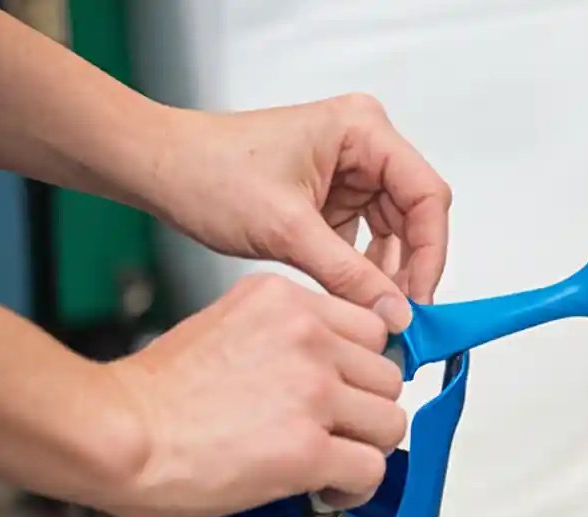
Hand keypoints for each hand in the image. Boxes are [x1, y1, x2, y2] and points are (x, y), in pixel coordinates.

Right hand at [100, 273, 405, 516]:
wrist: (116, 434)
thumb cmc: (154, 394)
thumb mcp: (227, 328)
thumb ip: (283, 336)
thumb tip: (324, 367)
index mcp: (285, 301)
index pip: (371, 327)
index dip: (362, 367)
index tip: (347, 389)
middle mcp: (307, 337)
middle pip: (388, 375)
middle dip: (366, 409)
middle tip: (336, 431)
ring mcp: (312, 391)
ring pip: (390, 421)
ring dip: (366, 448)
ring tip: (333, 462)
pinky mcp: (308, 447)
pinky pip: (372, 469)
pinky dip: (355, 488)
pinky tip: (327, 491)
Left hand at [148, 94, 452, 328]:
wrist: (157, 169)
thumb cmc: (208, 172)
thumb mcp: (287, 230)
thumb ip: (349, 275)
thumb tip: (396, 313)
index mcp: (362, 130)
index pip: (427, 195)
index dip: (431, 251)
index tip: (422, 298)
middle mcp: (363, 144)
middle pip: (415, 215)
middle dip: (410, 267)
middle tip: (403, 316)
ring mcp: (349, 170)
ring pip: (394, 231)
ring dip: (386, 273)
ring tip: (378, 313)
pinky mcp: (331, 195)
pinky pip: (366, 238)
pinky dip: (362, 270)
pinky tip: (355, 298)